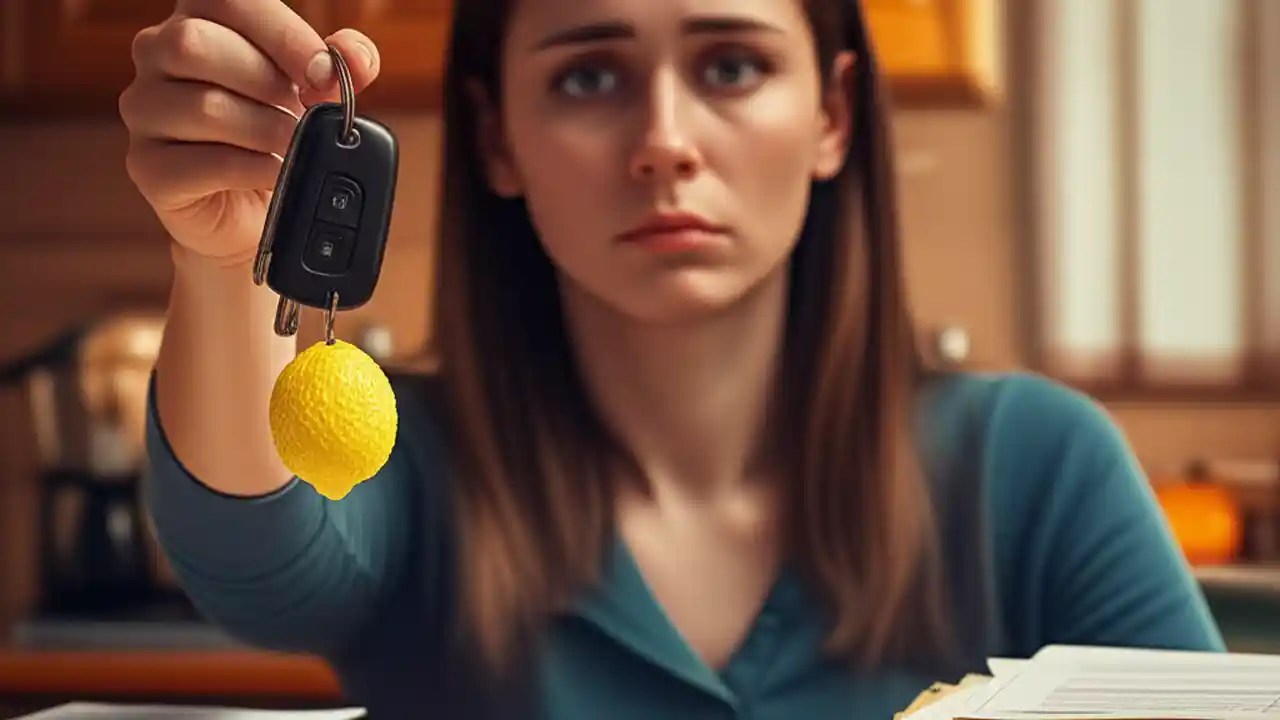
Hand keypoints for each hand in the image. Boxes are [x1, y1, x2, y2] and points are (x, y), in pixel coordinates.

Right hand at [120, 0, 379, 266]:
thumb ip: (339, 64)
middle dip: (266, 82)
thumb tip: (355, 58)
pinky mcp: (148, 166)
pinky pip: (204, 162)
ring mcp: (143, 110)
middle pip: (194, 43)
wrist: (251, 209)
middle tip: (302, 114)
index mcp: (200, 19)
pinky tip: (275, 172)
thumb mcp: (316, 92)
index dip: (281, 32)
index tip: (322, 72)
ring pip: (203, 106)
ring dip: (266, 130)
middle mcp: (156, 54)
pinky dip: (255, 169)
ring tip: (292, 147)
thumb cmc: (276, 133)